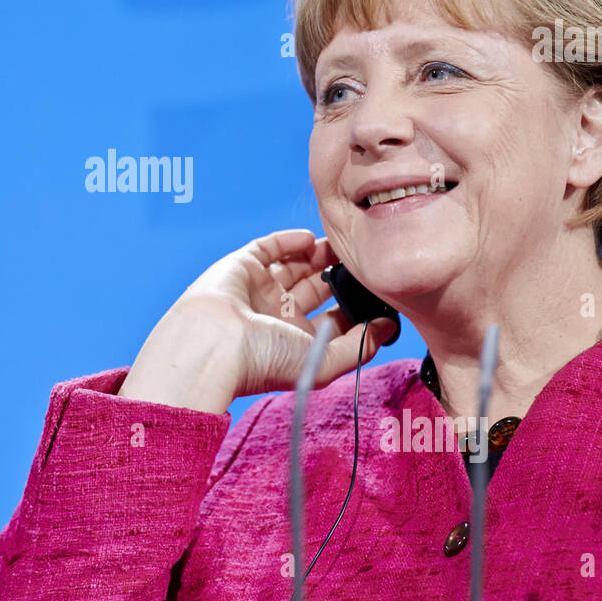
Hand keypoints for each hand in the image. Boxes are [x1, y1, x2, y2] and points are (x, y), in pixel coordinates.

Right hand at [118, 229, 397, 413]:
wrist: (214, 343)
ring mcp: (260, 290)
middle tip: (362, 261)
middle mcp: (278, 317)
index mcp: (295, 342)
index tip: (379, 292)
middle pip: (318, 289)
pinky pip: (269, 247)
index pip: (333, 320)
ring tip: (342, 245)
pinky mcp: (243, 266)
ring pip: (296, 266)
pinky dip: (290, 241)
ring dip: (320, 255)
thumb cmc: (263, 360)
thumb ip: (359, 347)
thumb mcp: (322, 362)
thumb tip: (387, 328)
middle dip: (340, 275)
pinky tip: (310, 238)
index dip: (356, 306)